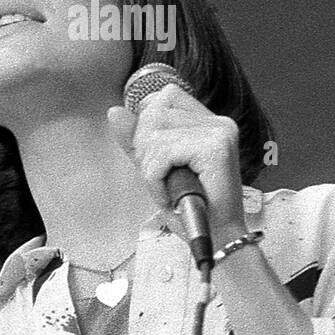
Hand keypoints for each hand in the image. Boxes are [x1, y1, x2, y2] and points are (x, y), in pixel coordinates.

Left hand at [107, 83, 245, 244]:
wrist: (217, 238)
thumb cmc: (192, 207)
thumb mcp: (157, 168)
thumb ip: (136, 140)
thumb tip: (115, 112)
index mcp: (209, 121)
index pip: (165, 97)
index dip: (149, 126)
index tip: (156, 159)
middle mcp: (218, 122)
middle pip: (156, 112)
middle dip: (146, 150)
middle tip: (161, 179)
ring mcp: (219, 132)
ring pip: (157, 136)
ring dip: (152, 169)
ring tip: (168, 189)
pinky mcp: (215, 148)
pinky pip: (164, 153)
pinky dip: (157, 178)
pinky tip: (170, 194)